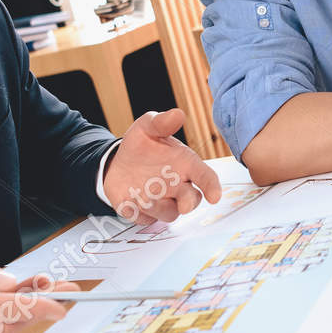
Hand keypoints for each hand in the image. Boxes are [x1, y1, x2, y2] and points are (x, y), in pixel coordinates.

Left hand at [103, 109, 222, 223]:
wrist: (116, 163)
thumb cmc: (140, 145)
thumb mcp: (147, 127)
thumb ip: (162, 122)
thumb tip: (178, 113)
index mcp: (185, 165)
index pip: (205, 176)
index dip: (212, 187)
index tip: (215, 196)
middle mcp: (178, 186)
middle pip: (192, 200)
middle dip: (190, 203)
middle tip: (185, 205)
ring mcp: (163, 201)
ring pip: (168, 213)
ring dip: (158, 207)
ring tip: (141, 195)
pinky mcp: (145, 213)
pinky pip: (145, 219)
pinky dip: (137, 212)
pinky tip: (128, 201)